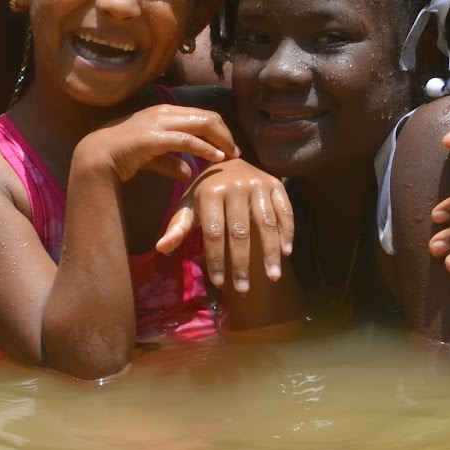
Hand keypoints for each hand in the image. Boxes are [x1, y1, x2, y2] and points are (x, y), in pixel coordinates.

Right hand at [74, 104, 237, 184]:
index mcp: (163, 113)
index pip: (200, 115)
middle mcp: (164, 112)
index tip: (228, 148)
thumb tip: (187, 172)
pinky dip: (205, 148)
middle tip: (235, 151)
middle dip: (225, 134)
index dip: (219, 130)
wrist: (96, 156)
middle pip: (207, 116)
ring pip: (201, 123)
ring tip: (230, 155)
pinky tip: (216, 158)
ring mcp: (159, 122)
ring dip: (220, 139)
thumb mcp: (151, 156)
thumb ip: (170, 161)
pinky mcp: (155, 136)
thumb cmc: (121, 154)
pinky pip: (187, 140)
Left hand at [156, 159, 292, 292]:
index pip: (214, 233)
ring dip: (270, 253)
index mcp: (210, 192)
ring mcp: (258, 184)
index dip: (216, 259)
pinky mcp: (276, 184)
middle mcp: (235, 187)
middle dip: (241, 264)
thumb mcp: (189, 205)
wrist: (229, 160)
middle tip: (243, 289)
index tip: (219, 282)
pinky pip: (285, 211)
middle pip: (240, 232)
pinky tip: (286, 253)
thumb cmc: (206, 190)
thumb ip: (178, 226)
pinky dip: (287, 232)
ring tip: (272, 277)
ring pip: (266, 224)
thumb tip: (162, 248)